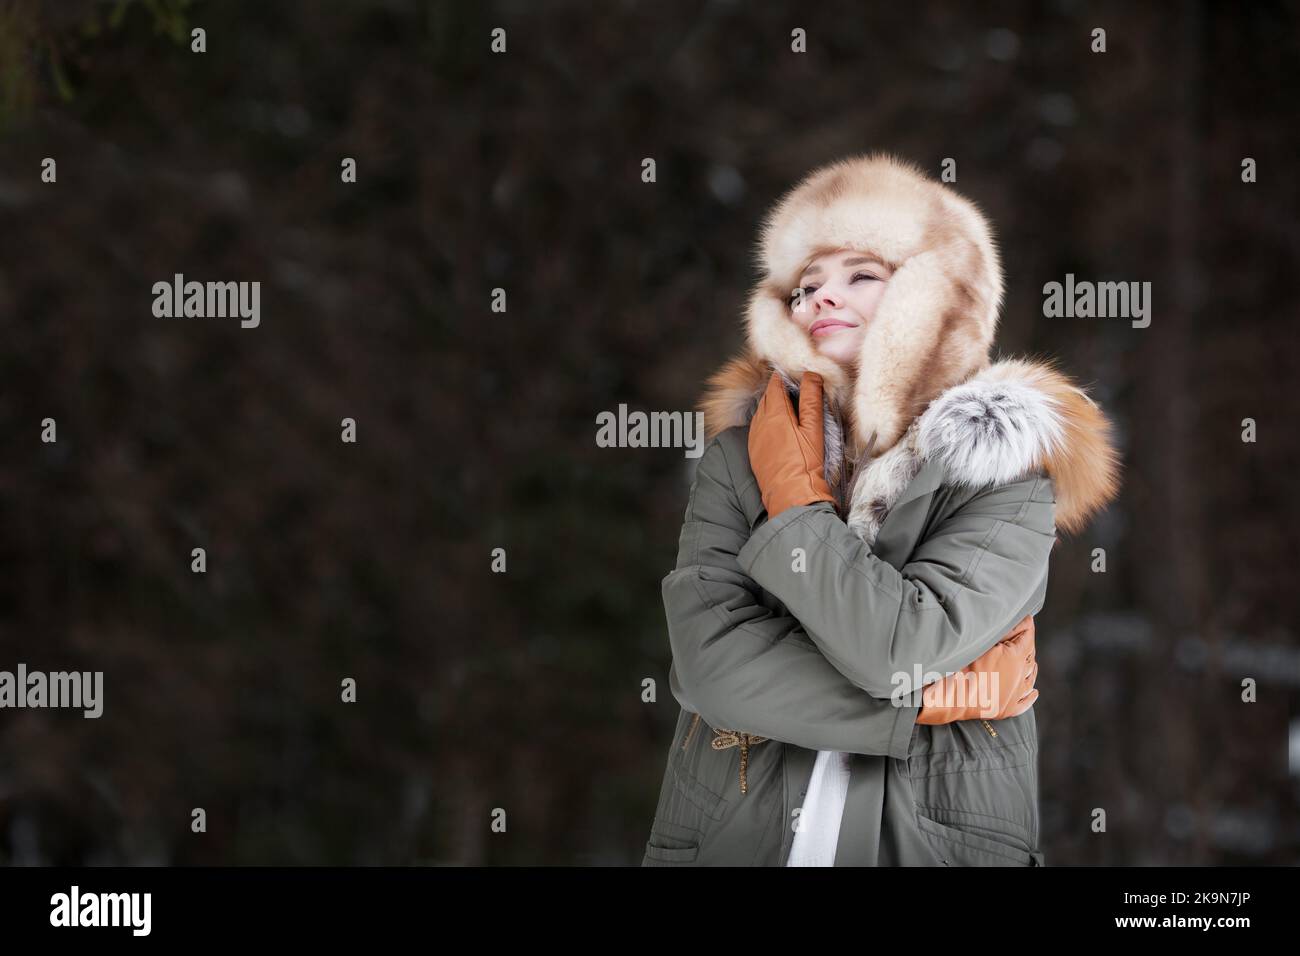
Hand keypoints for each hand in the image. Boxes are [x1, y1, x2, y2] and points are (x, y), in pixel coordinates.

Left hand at [747, 371, 835, 518]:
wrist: (791, 496)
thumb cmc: (806, 463)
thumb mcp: (814, 429)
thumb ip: (811, 400)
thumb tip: (810, 375)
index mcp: (775, 414)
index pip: (775, 385)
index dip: (783, 376)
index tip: (791, 372)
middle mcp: (760, 423)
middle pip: (767, 397)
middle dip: (777, 389)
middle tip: (792, 386)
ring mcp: (754, 437)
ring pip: (761, 412)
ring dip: (772, 405)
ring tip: (787, 404)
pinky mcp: (754, 451)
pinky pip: (758, 428)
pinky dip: (766, 421)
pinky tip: (778, 426)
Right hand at [915, 615, 1037, 724]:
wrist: (948, 695)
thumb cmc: (958, 666)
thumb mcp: (978, 641)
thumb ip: (997, 631)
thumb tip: (1009, 621)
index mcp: (1014, 656)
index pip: (1028, 636)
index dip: (1026, 625)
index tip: (1024, 618)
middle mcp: (1019, 675)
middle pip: (1030, 656)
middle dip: (1026, 645)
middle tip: (1020, 636)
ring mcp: (1014, 694)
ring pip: (1030, 678)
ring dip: (1030, 668)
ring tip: (1028, 662)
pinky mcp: (1007, 709)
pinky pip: (1025, 702)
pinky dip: (1030, 696)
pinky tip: (1033, 692)